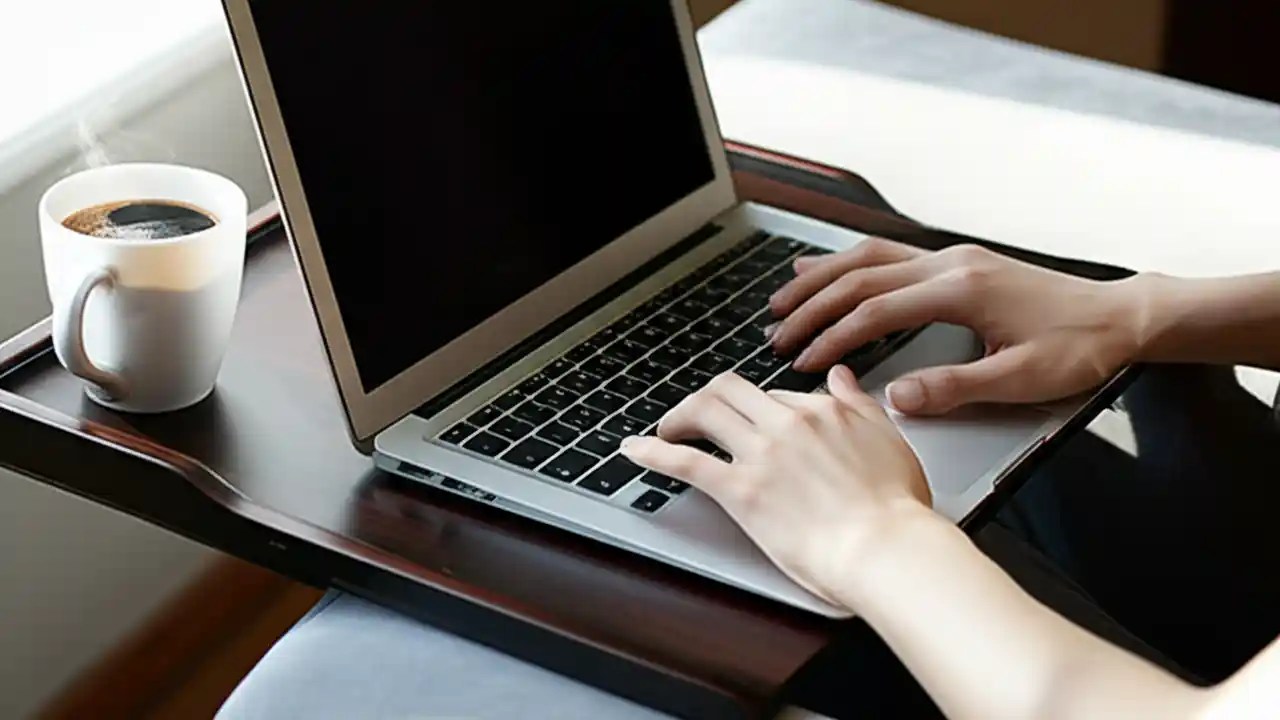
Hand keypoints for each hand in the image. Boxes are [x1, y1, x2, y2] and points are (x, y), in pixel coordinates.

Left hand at [620, 368, 935, 609]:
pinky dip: (653, 451)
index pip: (776, 395)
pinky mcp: (740, 490)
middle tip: (695, 417)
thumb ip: (859, 404)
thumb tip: (841, 376)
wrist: (887, 549)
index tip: (749, 426)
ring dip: (678, 416)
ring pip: (704, 411)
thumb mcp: (888, 439)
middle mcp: (787, 423)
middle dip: (706, 399)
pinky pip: (684, 461)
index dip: (758, 411)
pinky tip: (635, 450)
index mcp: (822, 411)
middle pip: (729, 390)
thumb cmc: (895, 509)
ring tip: (666, 429)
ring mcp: (761, 454)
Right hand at [769, 240, 1149, 414]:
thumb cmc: (1077, 348)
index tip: (803, 363)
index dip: (832, 338)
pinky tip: (827, 268)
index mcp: (960, 290)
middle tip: (776, 334)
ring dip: (821, 278)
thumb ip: (954, 388)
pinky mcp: (957, 263)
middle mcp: (950, 264)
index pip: (876, 312)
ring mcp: (952, 258)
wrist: (1118, 318)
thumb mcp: (1020, 380)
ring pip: (869, 258)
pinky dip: (850, 264)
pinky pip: (888, 255)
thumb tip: (896, 398)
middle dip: (812, 307)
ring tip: (782, 299)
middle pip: (860, 277)